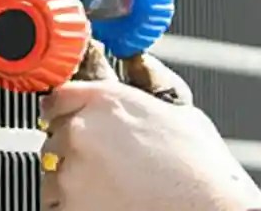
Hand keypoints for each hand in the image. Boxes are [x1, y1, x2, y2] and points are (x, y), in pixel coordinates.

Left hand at [39, 79, 260, 210]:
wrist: (205, 209)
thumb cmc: (200, 167)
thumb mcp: (180, 109)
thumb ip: (147, 82)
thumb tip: (139, 64)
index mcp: (106, 100)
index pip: (58, 96)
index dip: (69, 107)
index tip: (74, 115)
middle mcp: (80, 132)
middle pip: (56, 133)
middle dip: (76, 142)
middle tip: (111, 156)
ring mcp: (70, 174)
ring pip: (54, 170)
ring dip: (74, 174)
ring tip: (115, 181)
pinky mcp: (67, 208)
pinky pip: (56, 202)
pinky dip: (74, 203)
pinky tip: (109, 199)